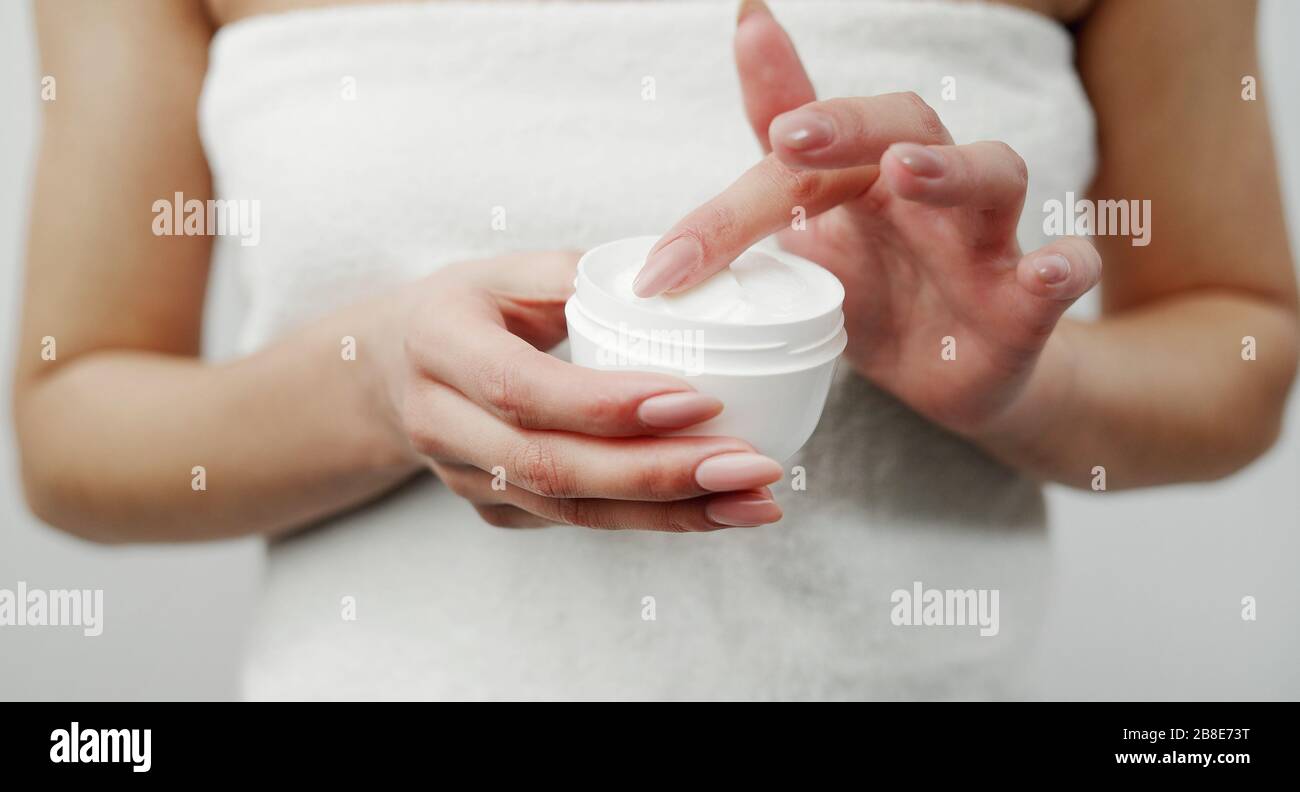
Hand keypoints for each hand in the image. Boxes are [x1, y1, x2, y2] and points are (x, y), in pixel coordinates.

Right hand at [375, 250, 784, 530]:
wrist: (392, 370)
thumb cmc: (465, 308)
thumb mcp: (504, 269)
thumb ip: (576, 275)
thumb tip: (673, 282)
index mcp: (439, 347)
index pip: (524, 389)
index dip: (610, 404)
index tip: (700, 400)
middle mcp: (441, 423)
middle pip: (553, 467)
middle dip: (660, 474)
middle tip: (751, 466)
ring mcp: (465, 478)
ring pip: (572, 510)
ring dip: (673, 512)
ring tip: (755, 500)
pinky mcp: (495, 510)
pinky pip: (580, 522)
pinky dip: (655, 519)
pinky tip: (720, 508)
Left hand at [633, 1, 1100, 433]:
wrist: (945, 381)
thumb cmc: (873, 298)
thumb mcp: (806, 247)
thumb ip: (761, 200)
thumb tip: (681, 189)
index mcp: (859, 176)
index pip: (810, 136)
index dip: (773, 96)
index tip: (746, 36)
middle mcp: (925, 189)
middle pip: (904, 122)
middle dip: (849, 122)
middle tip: (792, 134)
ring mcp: (983, 241)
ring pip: (993, 174)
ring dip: (951, 169)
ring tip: (905, 170)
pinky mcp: (1027, 304)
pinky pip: (1064, 272)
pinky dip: (1064, 266)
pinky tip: (1050, 270)